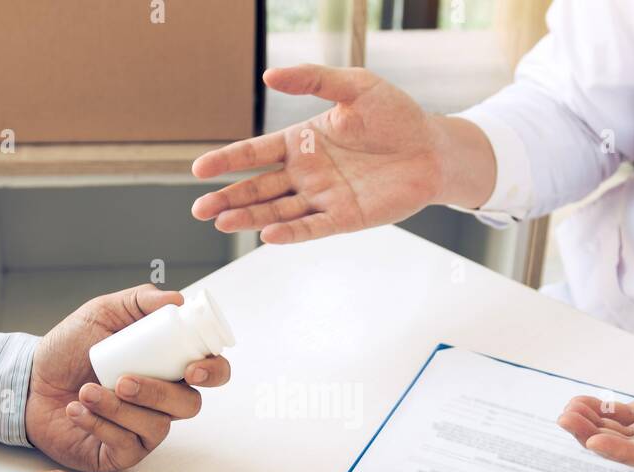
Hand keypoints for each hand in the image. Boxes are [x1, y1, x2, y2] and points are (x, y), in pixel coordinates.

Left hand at [26, 284, 230, 471]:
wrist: (30, 380)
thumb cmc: (69, 348)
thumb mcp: (102, 312)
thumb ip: (140, 301)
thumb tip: (177, 300)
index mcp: (169, 367)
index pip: (212, 373)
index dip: (213, 373)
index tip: (191, 369)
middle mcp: (163, 401)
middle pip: (188, 406)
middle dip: (157, 394)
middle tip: (122, 380)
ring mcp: (144, 429)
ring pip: (156, 427)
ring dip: (118, 409)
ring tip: (85, 391)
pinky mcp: (120, 453)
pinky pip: (125, 445)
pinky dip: (99, 425)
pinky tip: (76, 410)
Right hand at [190, 64, 495, 243]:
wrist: (433, 148)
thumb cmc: (396, 115)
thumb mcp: (354, 85)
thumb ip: (313, 79)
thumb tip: (269, 75)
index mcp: (302, 141)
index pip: (256, 153)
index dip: (228, 161)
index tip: (200, 169)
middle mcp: (307, 172)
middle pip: (258, 188)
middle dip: (228, 198)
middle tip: (200, 209)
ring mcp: (323, 197)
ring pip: (278, 210)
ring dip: (250, 217)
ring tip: (222, 223)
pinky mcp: (344, 217)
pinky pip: (312, 226)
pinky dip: (290, 231)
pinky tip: (268, 233)